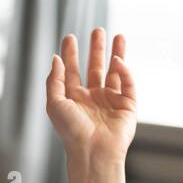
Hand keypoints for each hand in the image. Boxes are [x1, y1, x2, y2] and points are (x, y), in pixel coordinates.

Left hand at [45, 28, 136, 163]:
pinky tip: (117, 60)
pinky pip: (128, 84)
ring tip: (117, 35)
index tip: (70, 37)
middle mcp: (93, 100)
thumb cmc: (71, 131)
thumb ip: (54, 80)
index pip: (72, 72)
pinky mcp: (127, 106)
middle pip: (95, 68)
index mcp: (74, 100)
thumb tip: (56, 58)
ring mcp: (111, 102)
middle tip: (97, 30)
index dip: (70, 55)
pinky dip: (124, 71)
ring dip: (116, 53)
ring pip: (115, 72)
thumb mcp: (55, 103)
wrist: (93, 151)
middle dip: (96, 49)